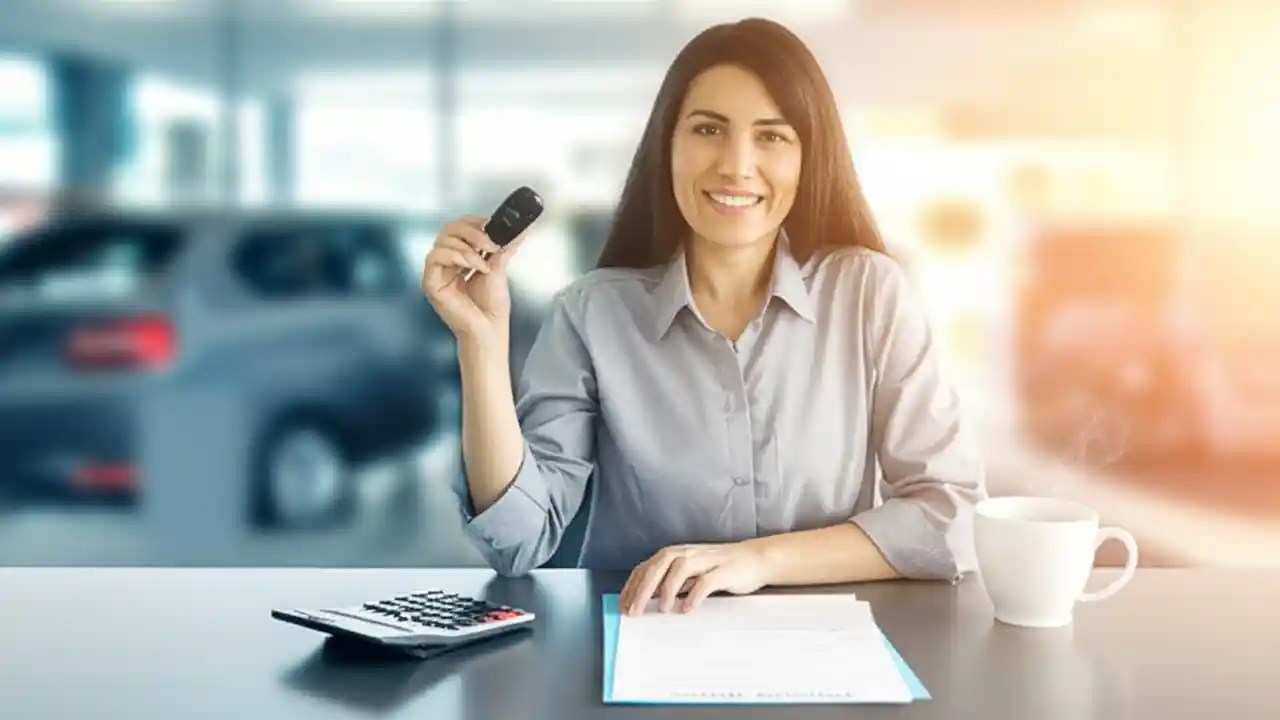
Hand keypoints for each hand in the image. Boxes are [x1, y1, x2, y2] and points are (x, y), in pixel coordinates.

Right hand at [419, 214, 531, 342]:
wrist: (489, 328)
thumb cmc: (492, 305)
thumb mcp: (500, 267)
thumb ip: (504, 246)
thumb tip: (519, 229)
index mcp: (460, 255)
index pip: (459, 226)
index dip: (473, 221)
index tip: (491, 224)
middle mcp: (446, 261)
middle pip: (449, 229)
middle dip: (472, 232)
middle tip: (491, 244)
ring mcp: (437, 271)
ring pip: (442, 240)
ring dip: (467, 247)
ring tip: (484, 263)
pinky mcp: (430, 282)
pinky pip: (435, 256)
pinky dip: (456, 256)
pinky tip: (472, 266)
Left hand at [618, 543, 770, 615]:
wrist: (755, 559)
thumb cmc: (719, 568)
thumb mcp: (689, 574)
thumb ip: (670, 583)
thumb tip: (646, 598)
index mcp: (676, 554)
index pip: (647, 567)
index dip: (633, 586)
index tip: (624, 605)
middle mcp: (688, 553)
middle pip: (659, 566)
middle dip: (643, 589)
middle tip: (634, 610)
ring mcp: (706, 560)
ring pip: (680, 568)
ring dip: (668, 588)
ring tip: (663, 609)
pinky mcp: (724, 570)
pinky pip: (706, 581)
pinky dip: (695, 594)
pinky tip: (688, 608)